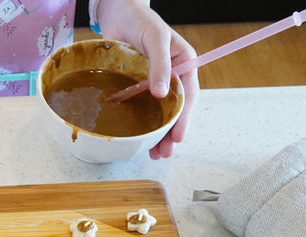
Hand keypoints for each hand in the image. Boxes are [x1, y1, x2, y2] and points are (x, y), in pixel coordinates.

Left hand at [96, 0, 198, 158]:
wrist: (117, 12)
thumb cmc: (139, 20)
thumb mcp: (154, 38)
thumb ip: (159, 64)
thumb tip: (161, 93)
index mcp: (183, 64)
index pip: (187, 96)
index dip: (184, 118)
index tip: (177, 136)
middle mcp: (172, 76)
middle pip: (175, 110)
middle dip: (171, 133)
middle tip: (163, 153)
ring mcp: (154, 83)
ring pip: (160, 114)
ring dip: (158, 135)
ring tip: (154, 153)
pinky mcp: (137, 87)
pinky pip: (142, 109)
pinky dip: (143, 125)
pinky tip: (140, 139)